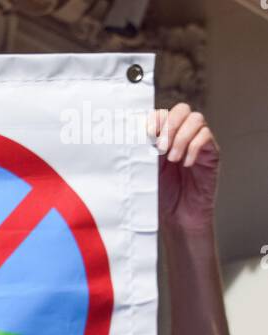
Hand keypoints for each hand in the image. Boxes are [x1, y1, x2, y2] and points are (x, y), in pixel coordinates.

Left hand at [149, 104, 218, 234]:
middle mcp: (182, 136)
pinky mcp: (211, 154)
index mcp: (164, 138)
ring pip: (196, 119)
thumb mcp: (146, 173)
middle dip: (170, 125)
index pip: (163, 114)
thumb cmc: (161, 198)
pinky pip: (206, 137)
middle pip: (182, 110)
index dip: (156, 119)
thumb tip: (129, 139)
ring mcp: (198, 143)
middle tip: (160, 149)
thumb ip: (141, 155)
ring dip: (182, 137)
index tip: (147, 135)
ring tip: (173, 159)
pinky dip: (194, 148)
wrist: (178, 219)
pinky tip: (186, 164)